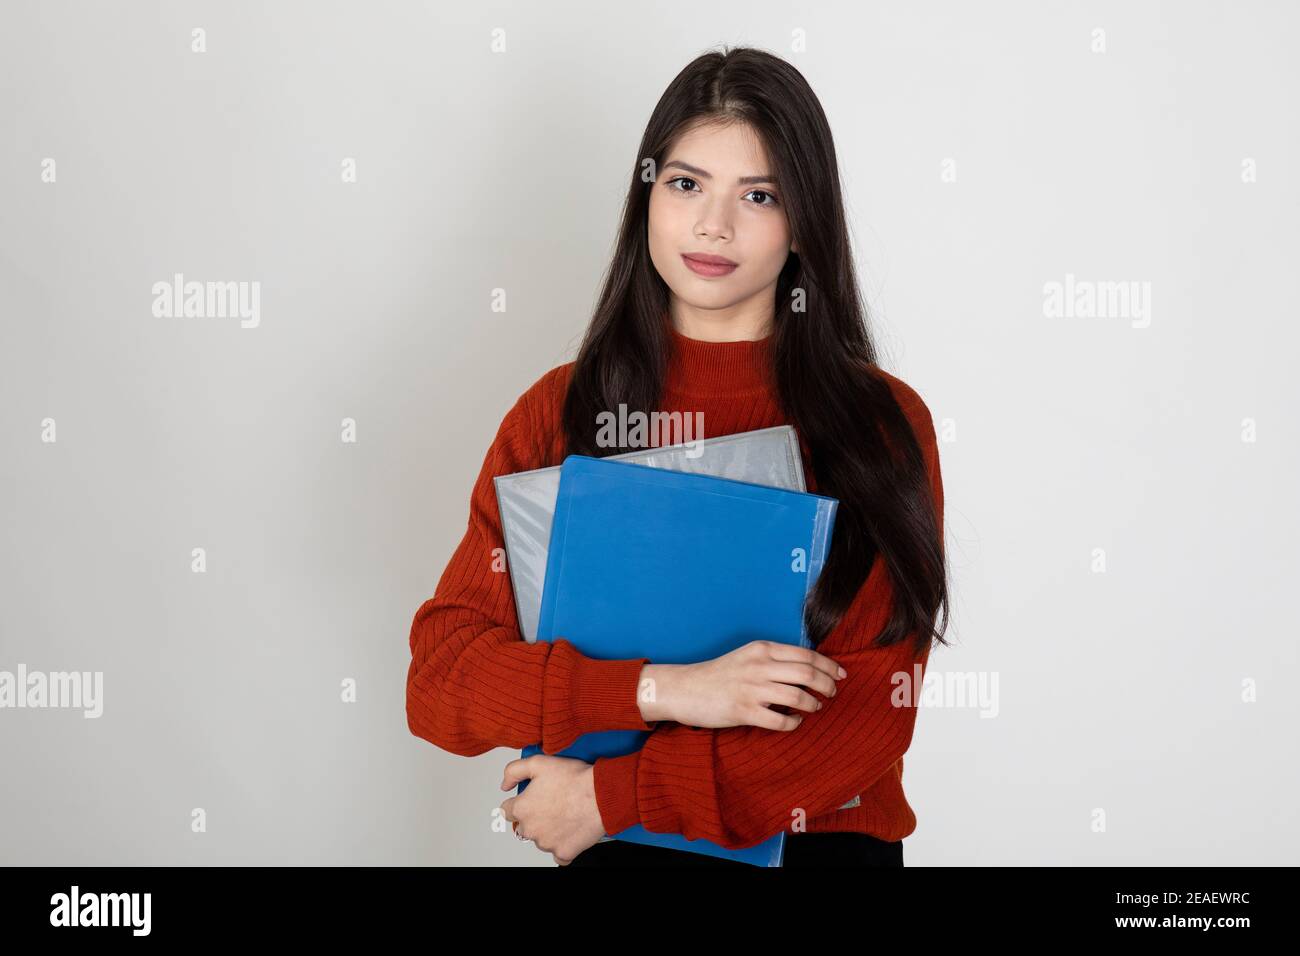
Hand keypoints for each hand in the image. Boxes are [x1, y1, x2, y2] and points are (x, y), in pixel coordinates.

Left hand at [499, 755, 605, 865]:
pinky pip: (558, 854)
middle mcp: (531, 829)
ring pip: (541, 839)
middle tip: (552, 803)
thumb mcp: (538, 763)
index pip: (507, 810)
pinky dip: (563, 845)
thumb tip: (504, 785)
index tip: (531, 798)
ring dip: (549, 830)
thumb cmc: (574, 779)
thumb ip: (513, 771)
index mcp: (522, 809)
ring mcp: (547, 844)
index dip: (520, 801)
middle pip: (524, 826)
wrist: (601, 795)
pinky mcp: (563, 852)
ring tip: (566, 813)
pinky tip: (570, 831)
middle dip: (534, 816)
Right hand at [639, 640, 846, 730]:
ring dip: (813, 704)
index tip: (840, 674)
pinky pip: (780, 721)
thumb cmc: (720, 674)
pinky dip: (794, 723)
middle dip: (827, 684)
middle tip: (833, 693)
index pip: (805, 655)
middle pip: (807, 673)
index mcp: (762, 649)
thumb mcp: (748, 656)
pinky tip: (795, 722)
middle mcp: (759, 666)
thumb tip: (808, 670)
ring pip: (798, 697)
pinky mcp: (744, 711)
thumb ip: (774, 659)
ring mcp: (751, 689)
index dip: (828, 665)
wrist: (686, 688)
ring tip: (815, 707)